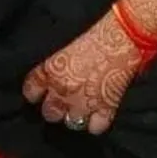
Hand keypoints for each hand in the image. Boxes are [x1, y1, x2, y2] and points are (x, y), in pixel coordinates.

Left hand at [22, 9, 142, 135]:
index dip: (35, 92)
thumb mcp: (67, 42)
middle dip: (55, 107)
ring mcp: (84, 102)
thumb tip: (51, 74)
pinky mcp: (106, 108)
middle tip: (64, 99)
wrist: (125, 32)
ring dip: (76, 115)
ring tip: (83, 106)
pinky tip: (100, 113)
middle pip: (50, 113)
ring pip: (71, 123)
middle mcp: (63, 89)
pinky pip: (95, 128)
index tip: (39, 92)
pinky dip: (97, 123)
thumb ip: (55, 62)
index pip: (31, 90)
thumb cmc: (97, 29)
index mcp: (51, 69)